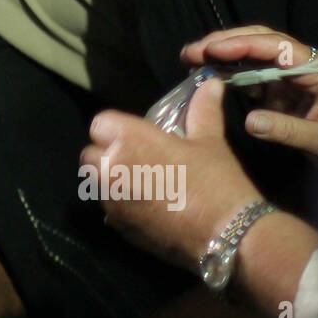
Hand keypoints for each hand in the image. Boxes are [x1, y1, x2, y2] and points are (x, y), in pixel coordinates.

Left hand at [82, 77, 260, 272]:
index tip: (134, 136)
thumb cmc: (215, 180)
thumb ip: (202, 109)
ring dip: (110, 181)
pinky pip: (109, 210)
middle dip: (106, 155)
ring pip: (96, 184)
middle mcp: (111, 168)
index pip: (100, 123)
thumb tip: (211, 84)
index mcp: (129, 138)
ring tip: (140, 185)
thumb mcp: (210, 139)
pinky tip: (146, 209)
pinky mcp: (118, 226)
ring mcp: (112, 200)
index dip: (115, 129)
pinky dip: (120, 207)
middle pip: (90, 155)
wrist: (227, 233)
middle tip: (135, 160)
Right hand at [182, 25, 317, 161]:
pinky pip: (254, 75)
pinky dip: (231, 73)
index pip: (277, 47)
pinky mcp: (283, 90)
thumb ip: (290, 130)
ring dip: (224, 55)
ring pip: (254, 55)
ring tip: (193, 59)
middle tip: (191, 51)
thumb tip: (251, 121)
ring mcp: (293, 77)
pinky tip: (211, 75)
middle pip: (261, 42)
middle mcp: (305, 65)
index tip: (212, 50)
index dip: (242, 45)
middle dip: (225, 43)